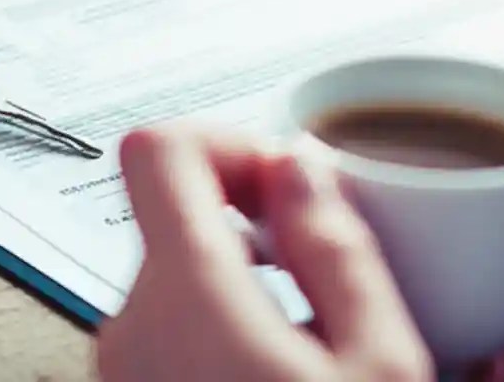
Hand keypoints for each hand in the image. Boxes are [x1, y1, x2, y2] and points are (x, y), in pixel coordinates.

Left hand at [94, 124, 432, 381]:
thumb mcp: (379, 367)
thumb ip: (338, 250)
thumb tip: (303, 169)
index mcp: (185, 298)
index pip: (158, 148)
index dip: (229, 143)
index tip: (286, 184)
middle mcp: (131, 324)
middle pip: (177, 207)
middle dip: (254, 217)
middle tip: (323, 269)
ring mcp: (124, 362)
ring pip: (179, 266)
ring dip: (245, 275)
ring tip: (313, 334)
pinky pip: (169, 322)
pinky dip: (224, 320)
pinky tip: (280, 368)